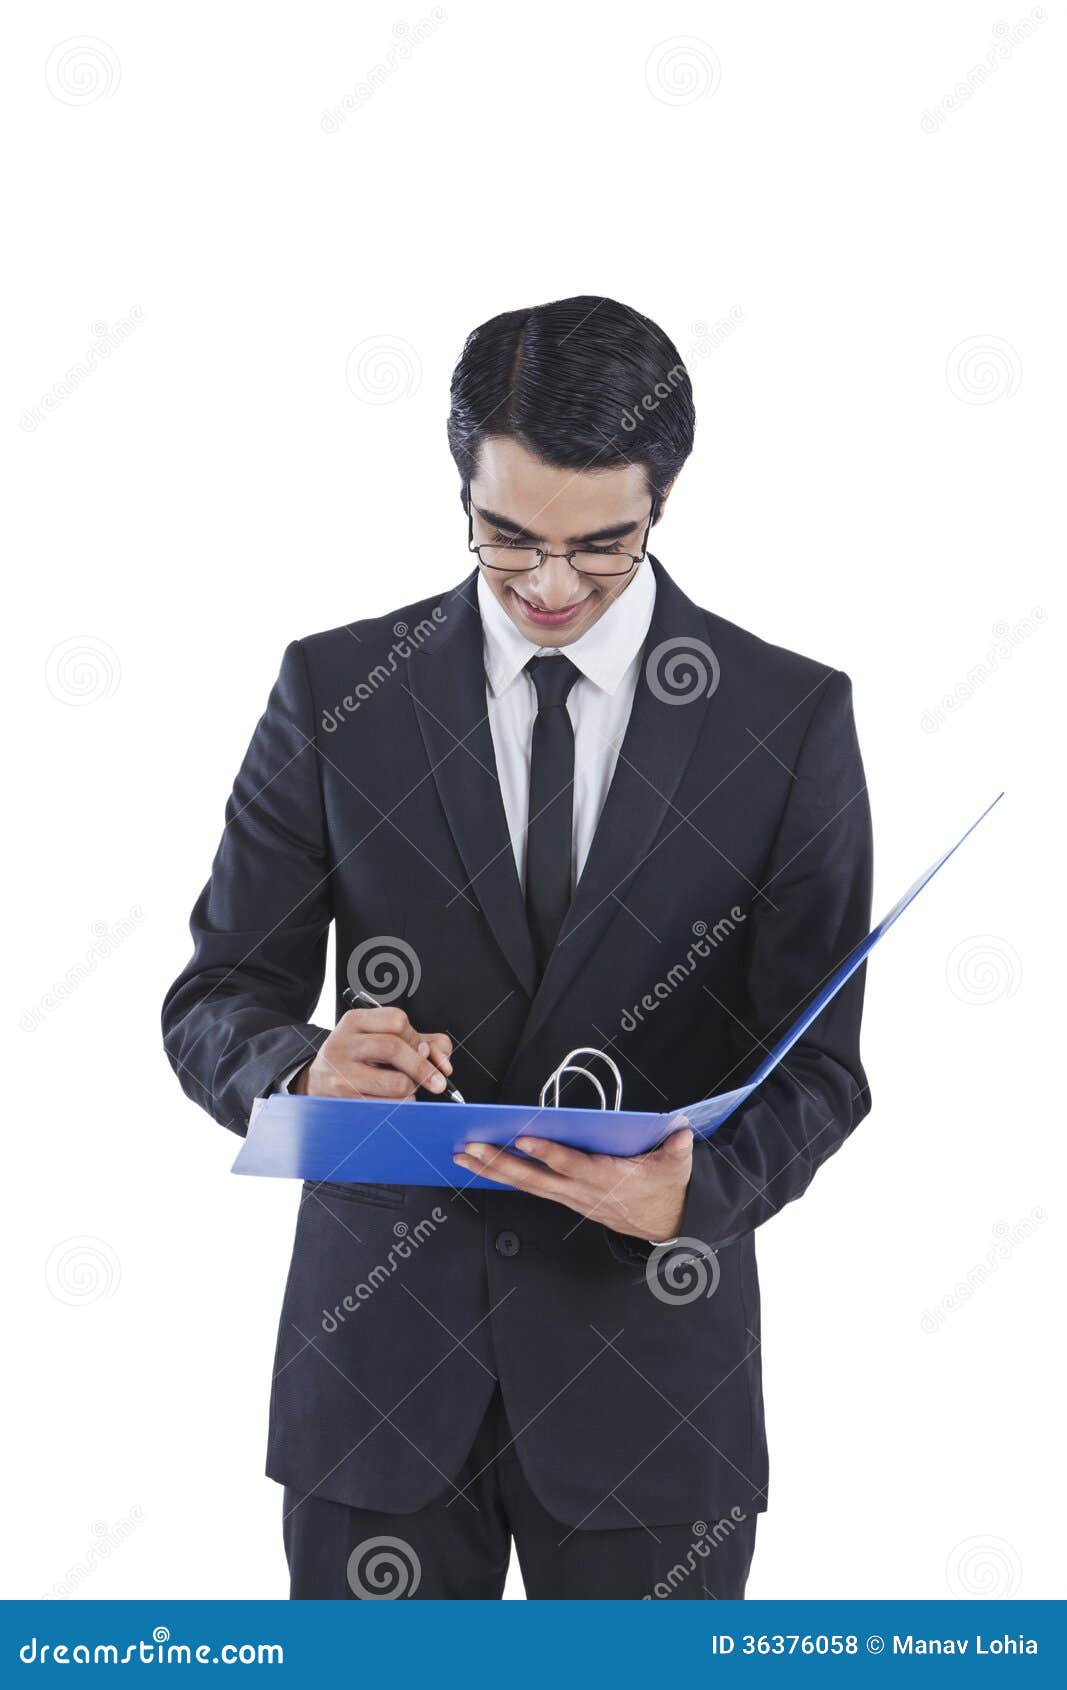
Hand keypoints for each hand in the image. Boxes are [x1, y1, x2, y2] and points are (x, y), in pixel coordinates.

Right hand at [292, 1007, 452, 1100]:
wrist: (316, 1082)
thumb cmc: (357, 1060)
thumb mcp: (380, 1039)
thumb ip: (419, 1041)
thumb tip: (442, 1058)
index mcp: (354, 1021)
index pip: (396, 1020)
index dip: (418, 1038)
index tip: (427, 1052)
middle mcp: (343, 1043)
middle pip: (394, 1048)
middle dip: (423, 1068)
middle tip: (438, 1082)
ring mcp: (340, 1072)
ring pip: (395, 1082)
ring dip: (410, 1090)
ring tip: (404, 1089)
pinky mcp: (343, 1100)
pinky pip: (386, 1107)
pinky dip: (399, 1106)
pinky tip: (392, 1101)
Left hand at [453, 1125, 693, 1241]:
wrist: (666, 1221)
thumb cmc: (666, 1186)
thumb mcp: (678, 1166)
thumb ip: (678, 1149)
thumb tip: (681, 1133)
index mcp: (607, 1178)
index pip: (572, 1165)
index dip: (548, 1153)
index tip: (524, 1138)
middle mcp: (582, 1191)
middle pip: (535, 1178)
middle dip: (500, 1163)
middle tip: (470, 1147)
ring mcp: (571, 1198)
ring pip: (526, 1185)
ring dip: (492, 1171)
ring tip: (463, 1155)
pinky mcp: (566, 1198)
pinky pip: (530, 1188)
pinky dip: (504, 1177)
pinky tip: (482, 1166)